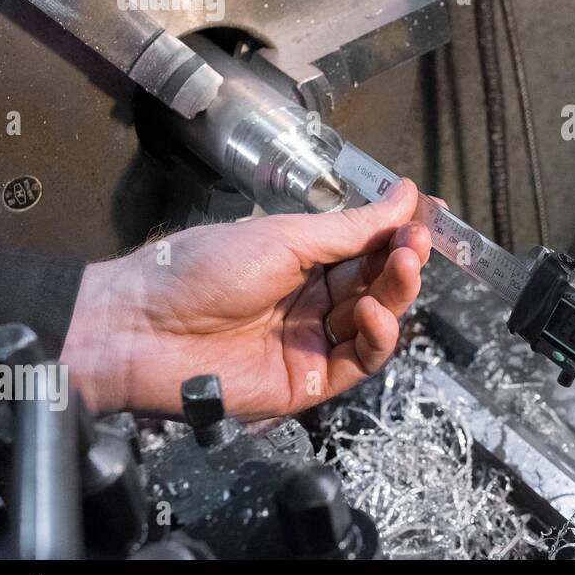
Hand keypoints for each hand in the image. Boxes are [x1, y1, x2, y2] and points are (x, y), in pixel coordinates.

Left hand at [60, 179, 429, 418]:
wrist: (145, 327)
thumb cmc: (204, 269)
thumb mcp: (285, 236)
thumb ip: (352, 226)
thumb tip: (405, 194)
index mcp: (304, 260)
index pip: (367, 247)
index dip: (399, 233)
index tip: (429, 215)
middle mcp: (313, 300)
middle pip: (377, 282)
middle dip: (403, 260)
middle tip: (417, 241)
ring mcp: (313, 341)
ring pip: (376, 319)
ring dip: (397, 292)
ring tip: (403, 266)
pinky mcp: (311, 381)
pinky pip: (360, 359)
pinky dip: (378, 335)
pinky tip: (375, 310)